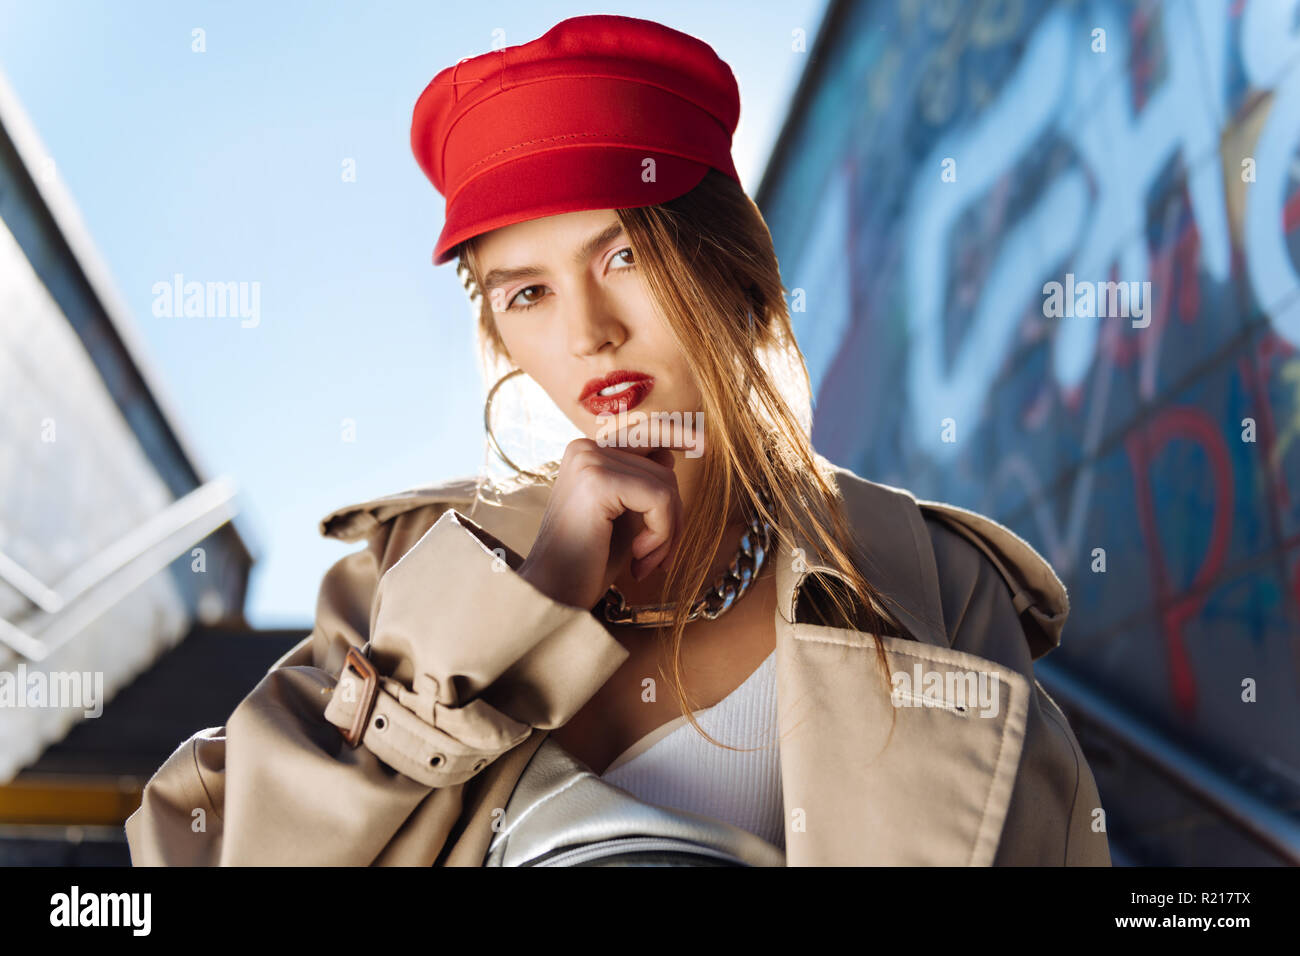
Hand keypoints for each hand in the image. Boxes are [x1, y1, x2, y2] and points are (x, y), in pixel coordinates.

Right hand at [518, 421, 700, 609]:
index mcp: (586, 452)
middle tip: (659, 559)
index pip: (644, 433)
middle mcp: (585, 448)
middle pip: (663, 467)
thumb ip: (641, 483)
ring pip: (665, 485)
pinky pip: (659, 500)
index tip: (704, 445)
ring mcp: (589, 461)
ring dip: (666, 534)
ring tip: (644, 563)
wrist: (554, 594)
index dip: (676, 435)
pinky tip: (637, 560)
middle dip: (672, 516)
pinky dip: (660, 535)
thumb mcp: (623, 515)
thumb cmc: (589, 561)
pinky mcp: (598, 481)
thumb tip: (669, 454)